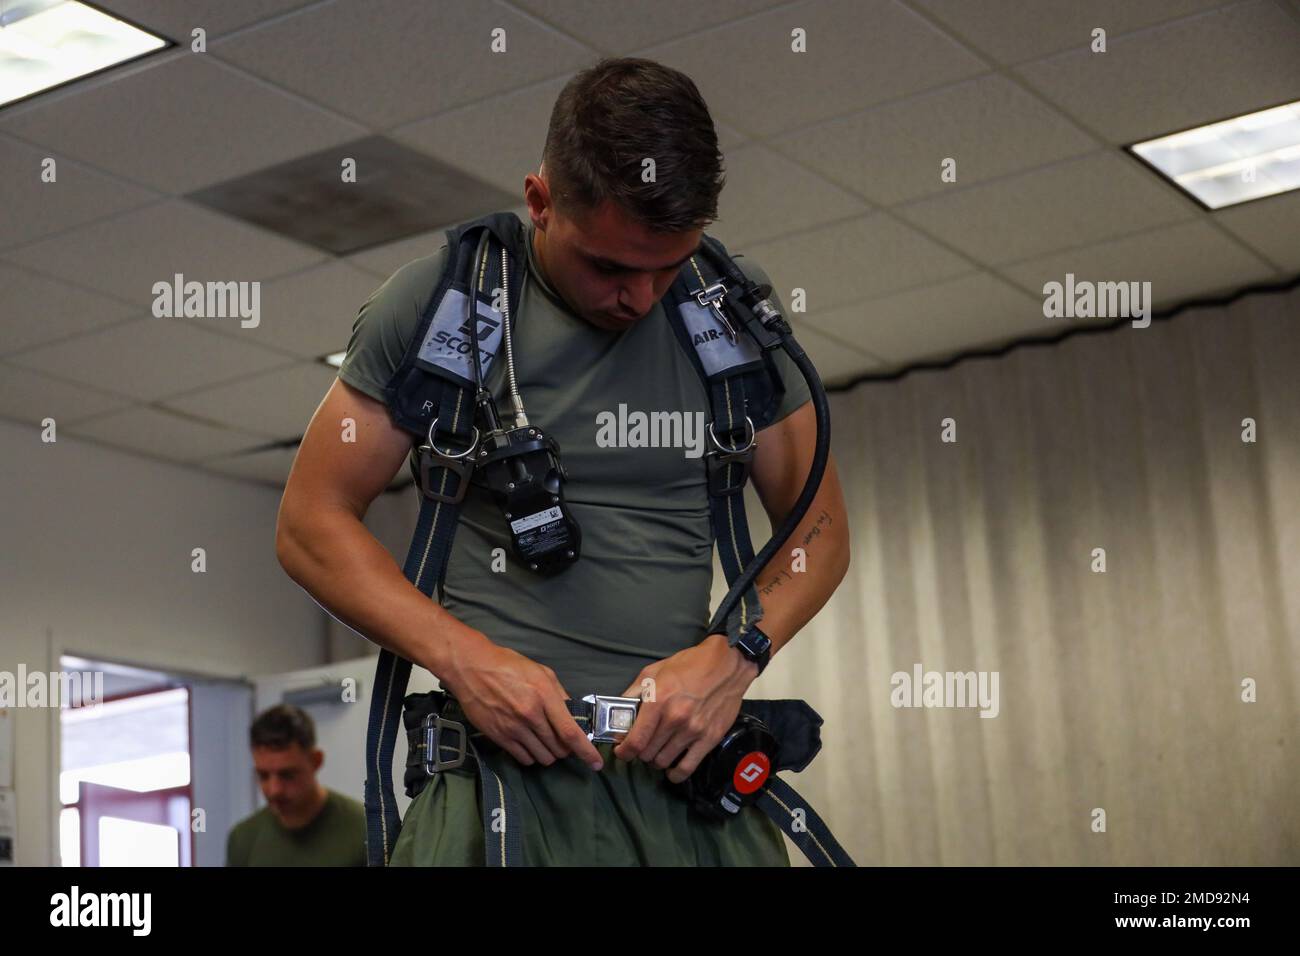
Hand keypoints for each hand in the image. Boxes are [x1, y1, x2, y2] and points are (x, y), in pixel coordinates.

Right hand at [440, 630, 604, 770]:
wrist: (471, 668)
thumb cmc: (508, 665)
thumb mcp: (541, 672)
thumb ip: (559, 694)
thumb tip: (573, 714)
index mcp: (544, 696)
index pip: (570, 732)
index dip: (586, 752)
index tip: (596, 764)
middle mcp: (530, 715)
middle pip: (558, 748)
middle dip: (566, 749)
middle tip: (562, 740)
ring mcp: (513, 728)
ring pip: (543, 757)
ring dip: (549, 754)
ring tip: (545, 741)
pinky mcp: (499, 736)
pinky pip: (523, 758)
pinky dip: (531, 756)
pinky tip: (529, 744)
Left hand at [614, 633, 758, 783]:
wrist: (726, 664)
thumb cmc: (690, 665)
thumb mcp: (654, 671)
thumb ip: (634, 692)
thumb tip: (618, 712)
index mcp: (658, 701)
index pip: (635, 741)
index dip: (624, 752)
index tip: (622, 751)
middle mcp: (675, 719)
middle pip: (647, 753)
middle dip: (640, 752)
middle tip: (643, 744)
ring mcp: (693, 731)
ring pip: (663, 762)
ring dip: (656, 760)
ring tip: (658, 750)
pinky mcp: (709, 738)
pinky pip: (687, 768)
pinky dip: (676, 774)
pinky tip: (672, 770)